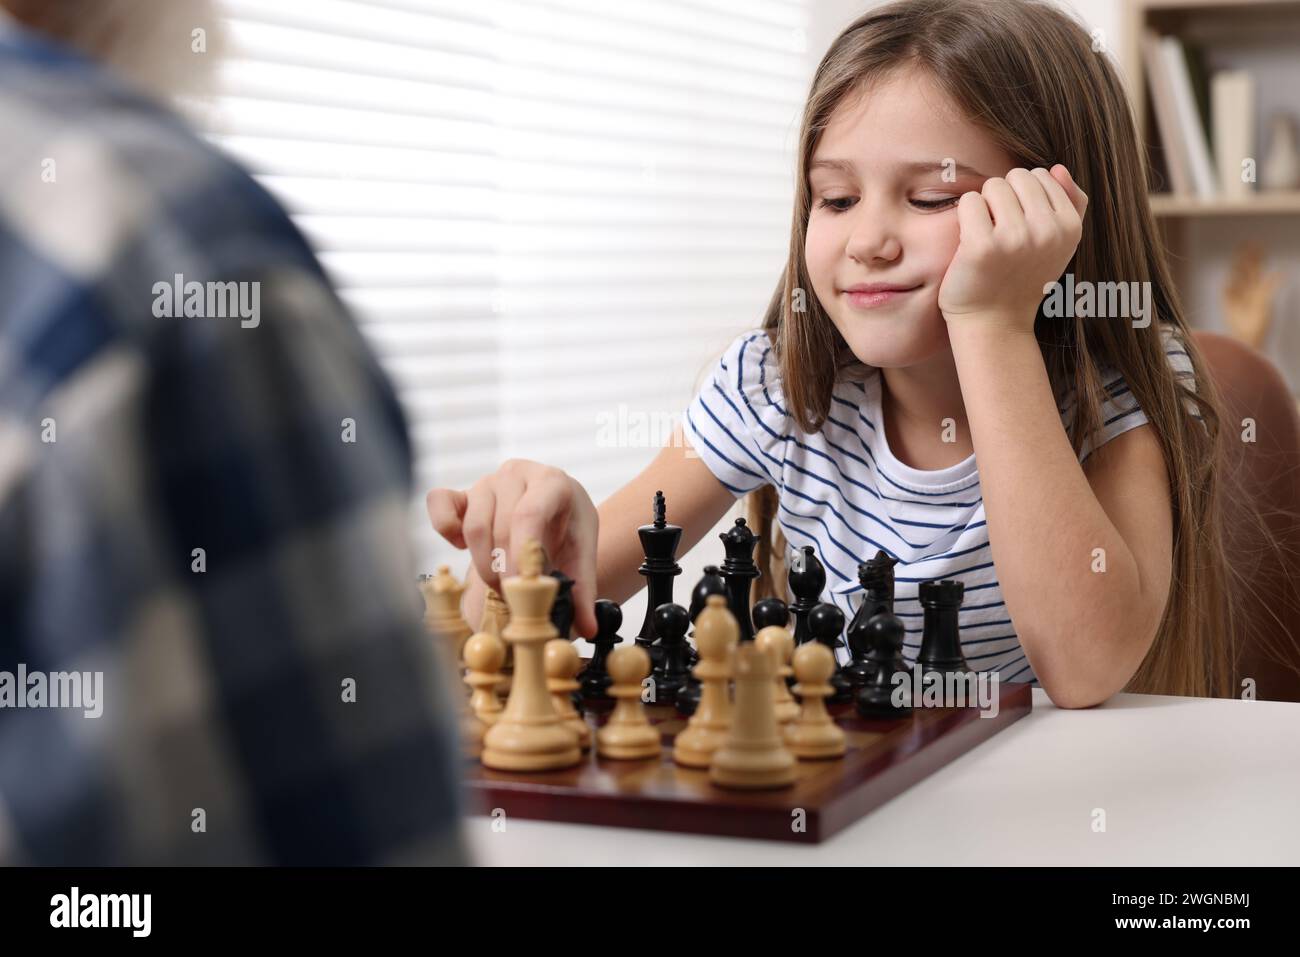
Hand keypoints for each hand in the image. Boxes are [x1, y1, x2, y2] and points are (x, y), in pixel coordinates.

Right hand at [426, 459, 599, 637]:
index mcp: (551, 482)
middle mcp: (517, 474)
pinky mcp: (462, 492)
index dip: (519, 552)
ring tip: (499, 583)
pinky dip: (446, 530)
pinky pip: (440, 504)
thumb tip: (588, 629)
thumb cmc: (568, 530)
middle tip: (511, 595)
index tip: (519, 585)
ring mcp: (487, 481)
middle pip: (499, 524)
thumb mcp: (581, 556)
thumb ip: (583, 591)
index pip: (529, 514)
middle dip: (502, 567)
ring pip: (473, 525)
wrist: (556, 509)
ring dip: (482, 562)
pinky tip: (462, 548)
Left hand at [938, 165, 1087, 329]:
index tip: (1020, 226)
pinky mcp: (982, 246)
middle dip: (1004, 197)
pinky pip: (970, 201)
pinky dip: (965, 216)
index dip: (1023, 197)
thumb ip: (1069, 204)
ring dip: (984, 206)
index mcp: (1070, 227)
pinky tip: (970, 241)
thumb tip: (1057, 168)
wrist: (993, 323)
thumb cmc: (1021, 279)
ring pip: (993, 186)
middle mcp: (1047, 231)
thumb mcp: (1057, 246)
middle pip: (1016, 176)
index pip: (1041, 175)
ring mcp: (1015, 238)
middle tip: (1001, 232)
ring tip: (988, 236)